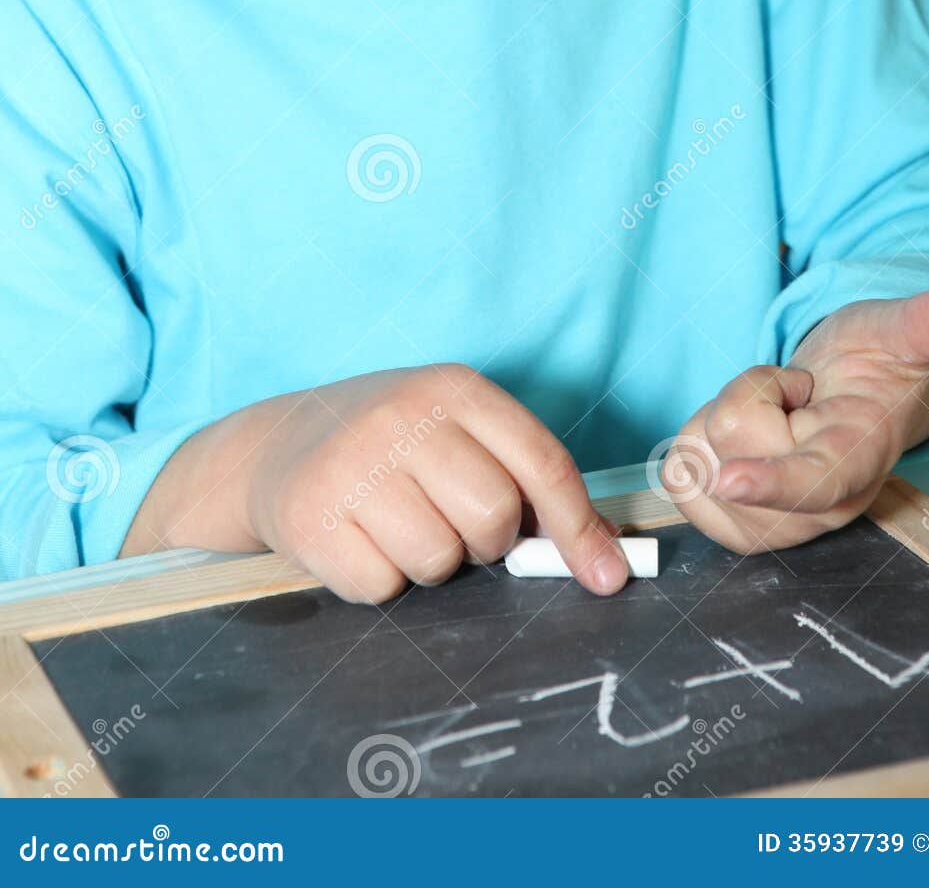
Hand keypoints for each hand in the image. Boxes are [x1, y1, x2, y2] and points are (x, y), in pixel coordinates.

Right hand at [242, 364, 628, 602]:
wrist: (277, 445)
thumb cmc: (391, 448)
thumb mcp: (457, 434)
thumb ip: (525, 480)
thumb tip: (603, 557)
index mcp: (454, 388)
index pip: (541, 461)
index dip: (580, 527)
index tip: (607, 576)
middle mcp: (403, 415)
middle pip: (493, 515)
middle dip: (485, 542)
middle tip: (451, 524)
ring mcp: (352, 463)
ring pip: (438, 559)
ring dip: (428, 564)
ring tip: (398, 526)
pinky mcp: (310, 516)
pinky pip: (381, 586)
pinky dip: (379, 580)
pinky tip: (359, 540)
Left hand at [665, 288, 928, 551]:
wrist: (850, 390)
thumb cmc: (873, 361)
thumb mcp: (897, 331)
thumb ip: (926, 323)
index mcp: (858, 462)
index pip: (813, 484)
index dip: (771, 482)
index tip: (730, 477)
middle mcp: (816, 508)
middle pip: (734, 451)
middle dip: (747, 399)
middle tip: (793, 392)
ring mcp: (771, 522)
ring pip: (699, 463)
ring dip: (719, 422)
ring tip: (768, 413)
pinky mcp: (731, 520)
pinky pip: (680, 475)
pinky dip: (694, 445)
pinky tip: (736, 436)